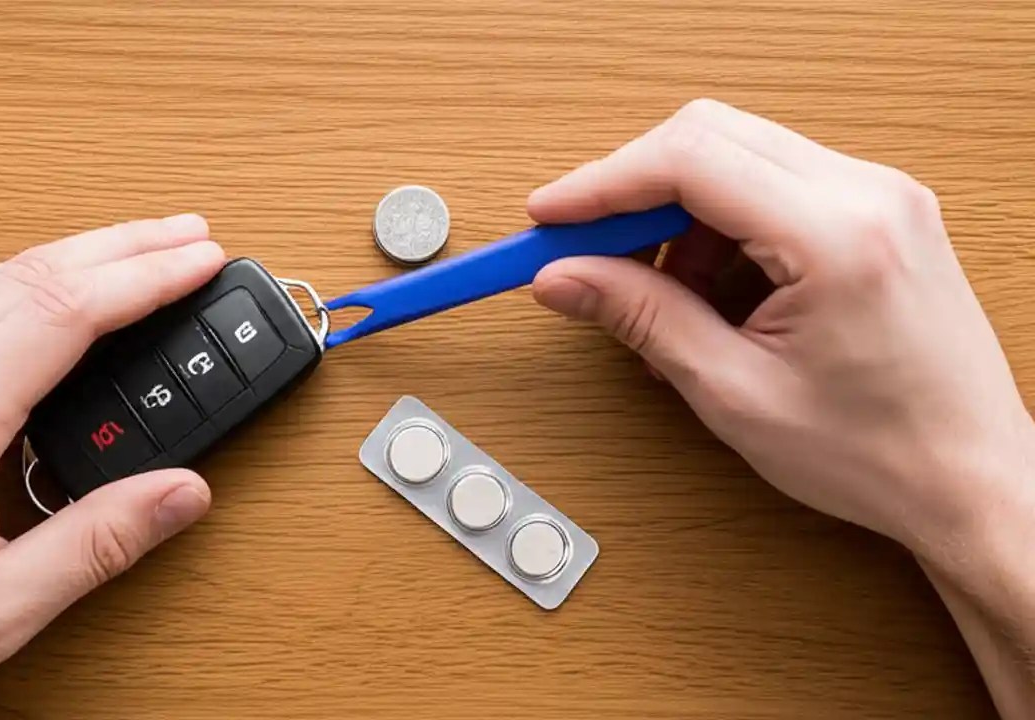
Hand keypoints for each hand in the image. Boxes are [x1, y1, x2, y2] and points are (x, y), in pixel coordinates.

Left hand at [0, 214, 224, 718]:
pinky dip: (4, 283)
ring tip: (128, 256)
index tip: (198, 261)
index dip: (143, 277)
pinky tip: (31, 292)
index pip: (62, 313)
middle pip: (26, 276)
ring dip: (66, 260)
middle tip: (186, 237)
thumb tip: (180, 491)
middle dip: (121, 248)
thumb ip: (97, 541)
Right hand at [529, 99, 1034, 716]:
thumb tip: (565, 278)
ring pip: (737, 156)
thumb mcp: (735, 393)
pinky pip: (773, 185)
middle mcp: (867, 193)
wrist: (974, 481)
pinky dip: (721, 226)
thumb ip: (643, 318)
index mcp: (836, 235)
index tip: (547, 218)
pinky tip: (712, 292)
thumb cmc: (881, 453)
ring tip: (664, 297)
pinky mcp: (879, 212)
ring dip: (677, 214)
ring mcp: (880, 196)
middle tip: (585, 254)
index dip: (600, 184)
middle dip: (631, 193)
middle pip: (708, 137)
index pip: (689, 160)